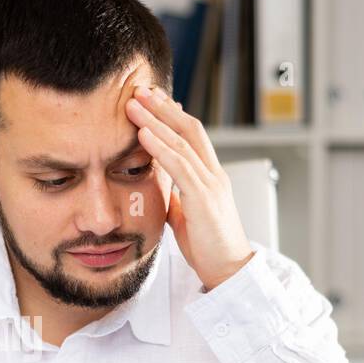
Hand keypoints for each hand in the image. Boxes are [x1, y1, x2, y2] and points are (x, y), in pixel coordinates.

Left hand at [126, 85, 254, 289]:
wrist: (230, 272)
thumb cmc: (209, 248)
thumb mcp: (186, 215)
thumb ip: (177, 195)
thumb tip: (161, 184)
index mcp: (211, 177)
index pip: (191, 135)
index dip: (171, 115)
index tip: (150, 100)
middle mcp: (214, 174)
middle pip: (189, 127)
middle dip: (163, 107)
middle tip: (139, 90)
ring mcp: (211, 184)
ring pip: (182, 141)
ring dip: (155, 120)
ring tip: (133, 104)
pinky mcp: (204, 199)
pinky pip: (180, 166)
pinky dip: (160, 147)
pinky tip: (143, 133)